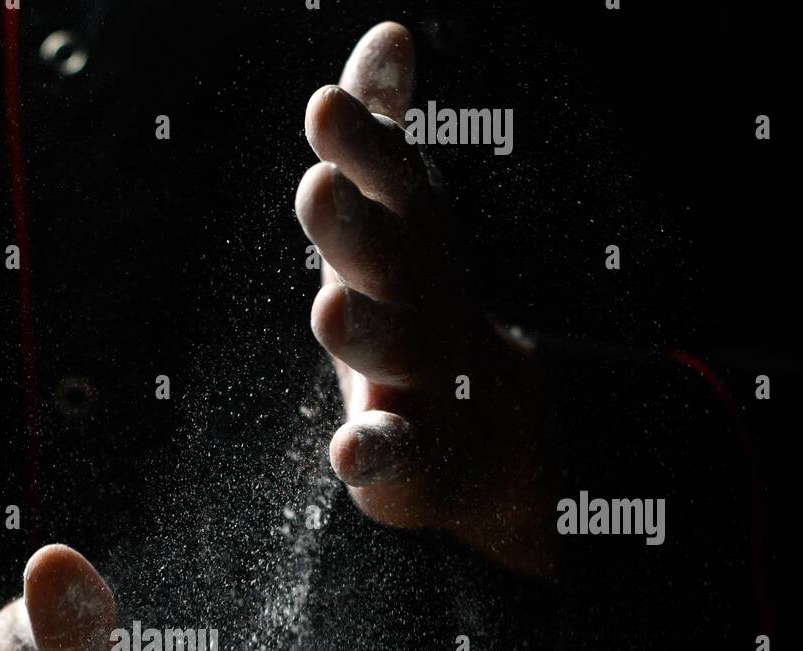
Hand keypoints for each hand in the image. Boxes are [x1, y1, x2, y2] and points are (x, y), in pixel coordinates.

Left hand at [295, 21, 555, 575]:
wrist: (485, 432)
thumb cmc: (416, 308)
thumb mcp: (402, 222)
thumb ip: (384, 140)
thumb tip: (387, 32)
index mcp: (408, 242)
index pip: (389, 184)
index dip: (364, 145)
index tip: (328, 101)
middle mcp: (418, 301)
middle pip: (388, 258)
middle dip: (353, 223)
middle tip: (317, 184)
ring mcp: (421, 380)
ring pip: (391, 351)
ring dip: (362, 329)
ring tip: (330, 309)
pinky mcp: (415, 455)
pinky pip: (396, 453)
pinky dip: (375, 452)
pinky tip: (349, 450)